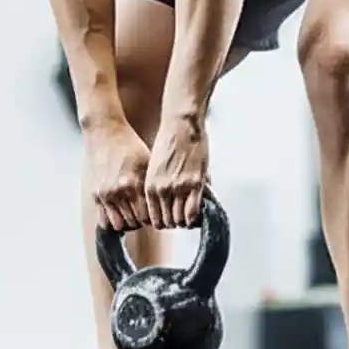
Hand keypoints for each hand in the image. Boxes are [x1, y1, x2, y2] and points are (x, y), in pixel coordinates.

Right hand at [85, 123, 151, 231]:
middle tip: (144, 214)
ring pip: (118, 225)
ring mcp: (105, 194)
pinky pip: (103, 220)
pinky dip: (112, 221)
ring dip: (126, 223)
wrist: (105, 133)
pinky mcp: (95, 194)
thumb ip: (151, 185)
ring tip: (131, 215)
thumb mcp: (147, 162)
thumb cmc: (130, 145)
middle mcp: (118, 192)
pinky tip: (118, 213)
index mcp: (134, 184)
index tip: (155, 213)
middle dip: (141, 221)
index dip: (153, 218)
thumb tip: (164, 203)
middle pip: (133, 222)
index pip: (147, 216)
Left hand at [145, 114, 208, 228]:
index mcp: (149, 187)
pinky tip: (198, 214)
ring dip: (186, 222)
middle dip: (175, 223)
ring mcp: (178, 188)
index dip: (163, 222)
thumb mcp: (156, 169)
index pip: (153, 219)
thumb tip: (168, 203)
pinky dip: (196, 218)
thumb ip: (160, 187)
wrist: (180, 125)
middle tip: (182, 218)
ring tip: (191, 216)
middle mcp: (162, 190)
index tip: (170, 219)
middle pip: (167, 222)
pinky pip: (193, 212)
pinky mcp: (195, 183)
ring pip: (180, 220)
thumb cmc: (169, 143)